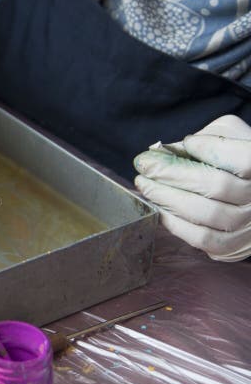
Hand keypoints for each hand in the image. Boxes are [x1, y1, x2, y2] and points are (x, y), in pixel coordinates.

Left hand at [134, 115, 250, 261]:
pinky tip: (158, 208)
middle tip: (144, 167)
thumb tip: (164, 151)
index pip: (242, 158)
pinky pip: (201, 238)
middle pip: (216, 185)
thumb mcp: (229, 136)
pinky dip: (175, 223)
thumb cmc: (234, 160)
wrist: (249, 196)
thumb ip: (205, 139)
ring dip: (167, 198)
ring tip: (145, 186)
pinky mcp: (233, 246)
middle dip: (171, 174)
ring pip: (206, 213)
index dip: (210, 148)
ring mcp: (249, 224)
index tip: (187, 143)